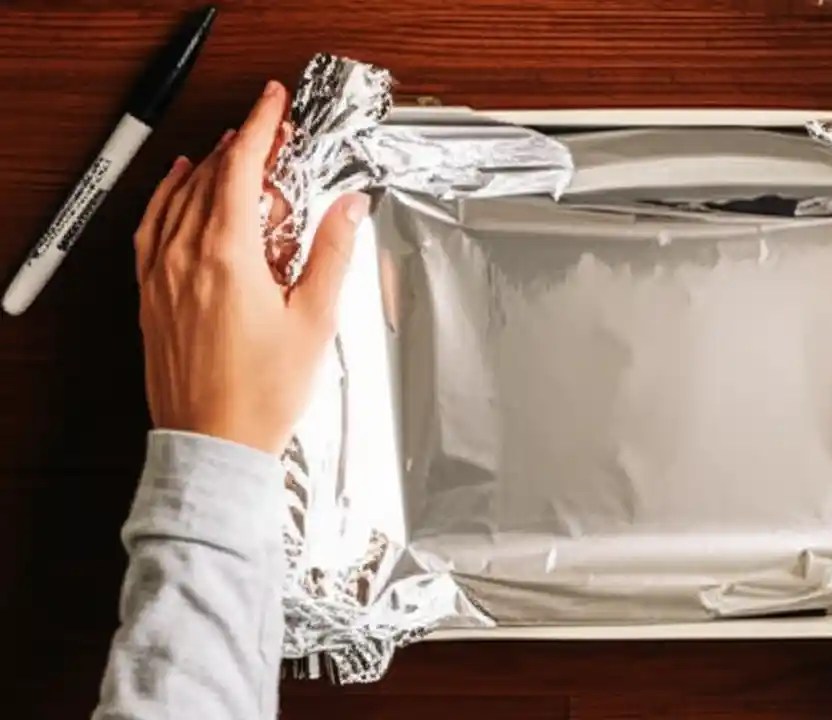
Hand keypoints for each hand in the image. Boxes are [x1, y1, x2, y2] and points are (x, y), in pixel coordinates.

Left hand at [135, 80, 368, 454]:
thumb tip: (349, 206)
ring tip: (233, 150)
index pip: (240, 168)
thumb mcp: (315, 321)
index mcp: (227, 257)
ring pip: (178, 197)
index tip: (273, 101)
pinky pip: (151, 226)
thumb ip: (332, 254)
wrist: (213, 444)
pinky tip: (176, 187)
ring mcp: (161, 276)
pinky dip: (166, 196)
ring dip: (207, 166)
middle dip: (242, 144)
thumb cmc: (262, 393)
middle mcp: (185, 258)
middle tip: (271, 132)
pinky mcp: (151, 296)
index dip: (260, 126)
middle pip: (209, 176)